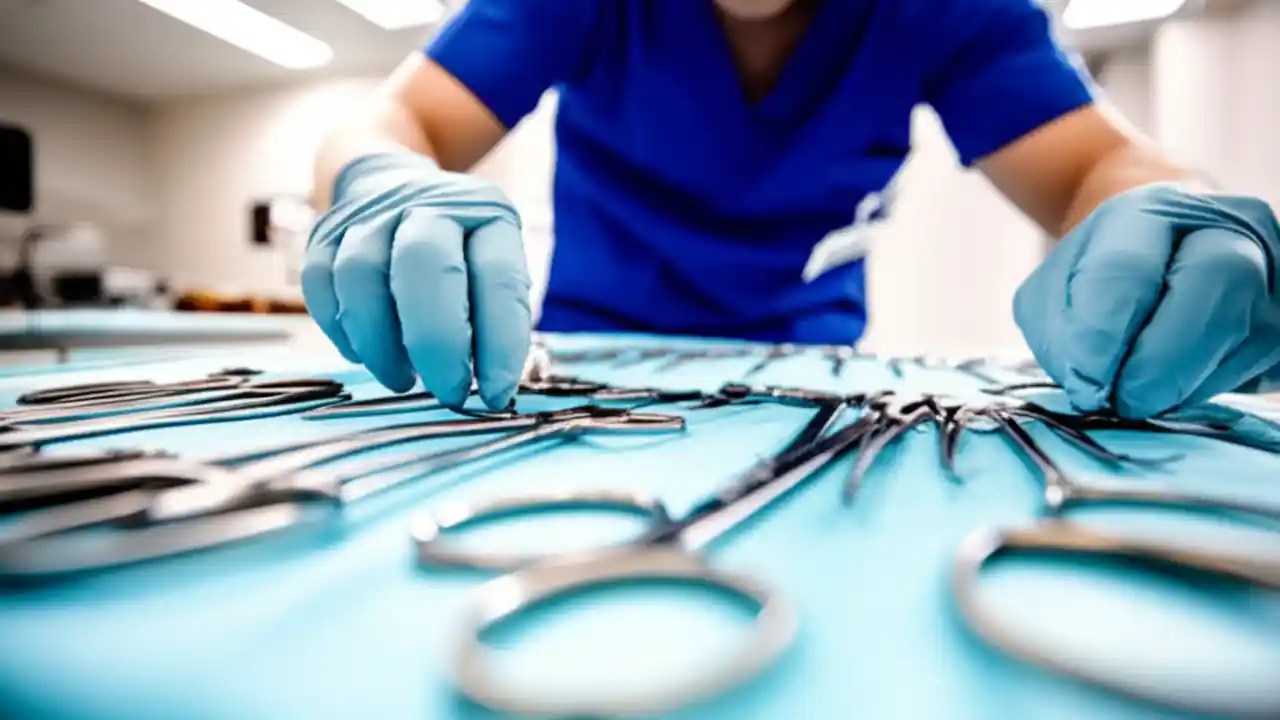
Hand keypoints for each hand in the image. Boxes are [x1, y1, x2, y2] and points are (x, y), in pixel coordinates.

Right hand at [303, 151, 530, 408]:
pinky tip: (365, 354)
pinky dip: (342, 331)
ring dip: (380, 344)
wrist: (397, 190)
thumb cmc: (460, 253)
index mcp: (486, 213)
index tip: (496, 395)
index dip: (499, 342)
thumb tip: (490, 391)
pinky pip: (321, 284)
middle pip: (422, 262)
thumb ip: (493, 321)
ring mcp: (369, 214)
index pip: (496, 277)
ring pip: (361, 275)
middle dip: (436, 341)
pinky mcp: (323, 234)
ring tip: (402, 379)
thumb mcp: (494, 271)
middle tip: (448, 394)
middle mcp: (427, 204)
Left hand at [1015, 183, 1279, 417]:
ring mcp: (1275, 276)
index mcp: (1156, 208)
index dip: (1103, 334)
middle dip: (1162, 361)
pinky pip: (1257, 369)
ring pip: (1245, 333)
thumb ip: (1063, 332)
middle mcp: (1234, 230)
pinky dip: (1207, 390)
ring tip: (1139, 394)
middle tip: (1120, 401)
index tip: (1083, 382)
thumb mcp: (1058, 291)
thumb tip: (1091, 386)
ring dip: (1183, 384)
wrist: (1166, 259)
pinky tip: (1175, 389)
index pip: (1130, 268)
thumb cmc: (1104, 277)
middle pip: (1219, 281)